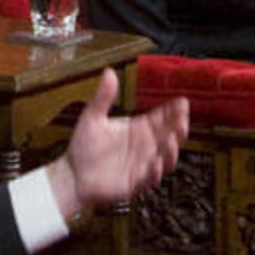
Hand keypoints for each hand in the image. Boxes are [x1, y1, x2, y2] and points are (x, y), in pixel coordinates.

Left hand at [47, 68, 188, 221]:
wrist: (72, 175)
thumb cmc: (83, 147)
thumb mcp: (92, 117)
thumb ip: (103, 96)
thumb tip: (109, 72)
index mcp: (138, 128)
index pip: (162, 117)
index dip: (173, 110)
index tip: (182, 102)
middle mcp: (145, 146)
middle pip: (169, 135)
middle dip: (178, 128)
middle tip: (182, 120)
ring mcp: (143, 164)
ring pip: (166, 157)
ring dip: (171, 149)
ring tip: (171, 141)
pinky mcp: (137, 182)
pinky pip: (151, 177)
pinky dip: (155, 171)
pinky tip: (156, 163)